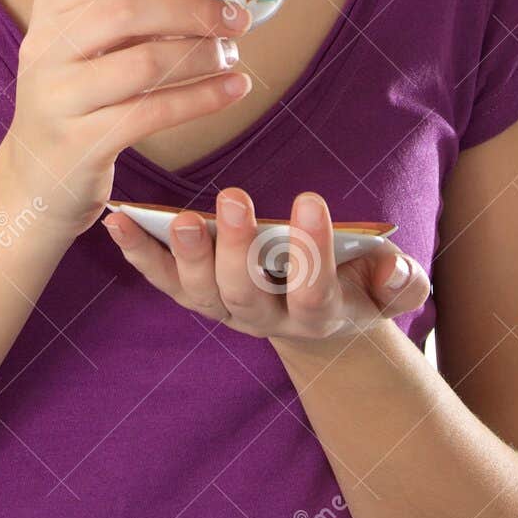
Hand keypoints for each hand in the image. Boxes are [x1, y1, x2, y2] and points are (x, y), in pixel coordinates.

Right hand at [0, 0, 254, 238]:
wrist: (36, 177)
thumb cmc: (78, 96)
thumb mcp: (86, 43)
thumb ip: (131, 11)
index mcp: (51, 6)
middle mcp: (46, 46)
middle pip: (129, 10)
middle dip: (195, 10)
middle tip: (238, 19)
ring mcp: (58, 97)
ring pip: (144, 63)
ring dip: (201, 55)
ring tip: (232, 55)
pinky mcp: (79, 144)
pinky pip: (152, 113)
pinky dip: (201, 98)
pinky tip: (233, 90)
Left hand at [102, 188, 429, 344]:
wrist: (317, 313)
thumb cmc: (356, 283)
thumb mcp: (391, 285)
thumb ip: (399, 281)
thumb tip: (392, 268)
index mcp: (318, 315)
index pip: (314, 291)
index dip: (313, 250)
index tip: (310, 199)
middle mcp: (265, 318)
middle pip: (245, 292)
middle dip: (238, 247)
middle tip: (234, 199)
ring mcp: (224, 307)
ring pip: (200, 291)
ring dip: (187, 254)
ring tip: (179, 217)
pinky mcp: (193, 292)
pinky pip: (162, 279)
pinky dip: (138, 253)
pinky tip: (118, 220)